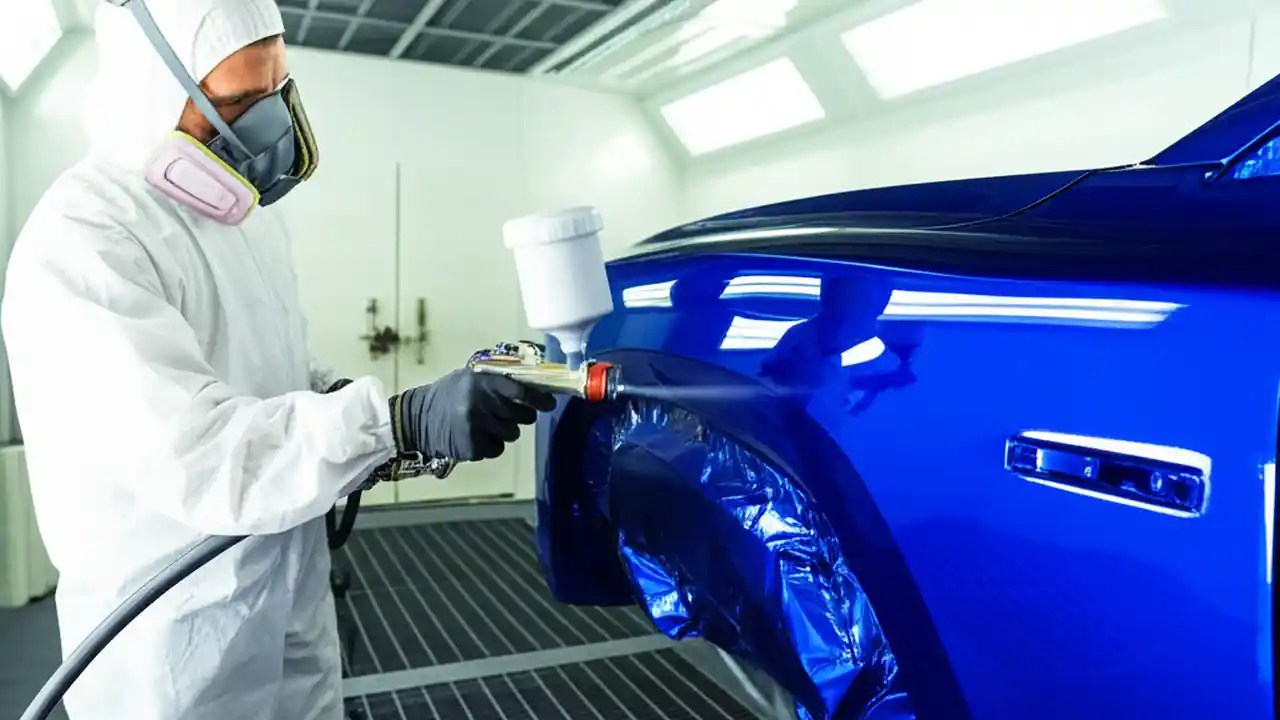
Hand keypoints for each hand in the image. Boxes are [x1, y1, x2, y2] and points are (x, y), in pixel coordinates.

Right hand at [392, 369, 555, 461]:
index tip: (549, 403)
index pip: (521, 391)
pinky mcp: (472, 447)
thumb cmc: (448, 396)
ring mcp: (477, 426)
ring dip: (505, 431)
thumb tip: (533, 385)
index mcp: (481, 382)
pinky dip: (491, 445)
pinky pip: (497, 449)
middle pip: (522, 415)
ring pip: (512, 434)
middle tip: (508, 413)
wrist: (416, 420)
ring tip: (485, 424)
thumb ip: (497, 380)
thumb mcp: (469, 378)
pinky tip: (476, 436)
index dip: (539, 399)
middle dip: (521, 415)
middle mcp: (480, 403)